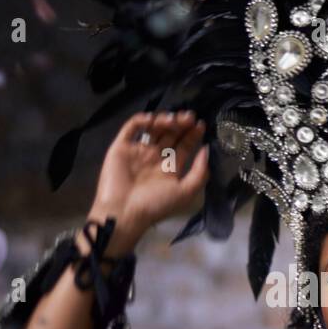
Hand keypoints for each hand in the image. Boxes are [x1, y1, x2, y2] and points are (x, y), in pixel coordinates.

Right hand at [89, 110, 209, 254]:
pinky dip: (142, 120)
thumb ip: (199, 172)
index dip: (192, 135)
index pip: (184, 146)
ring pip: (154, 128)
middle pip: (171, 135)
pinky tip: (153, 120)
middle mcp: (155, 158)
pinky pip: (132, 127)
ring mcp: (139, 151)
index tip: (200, 124)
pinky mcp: (122, 147)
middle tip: (189, 116)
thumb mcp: (185, 192)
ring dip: (164, 120)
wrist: (124, 212)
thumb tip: (206, 149)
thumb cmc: (156, 205)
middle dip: (181, 124)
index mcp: (170, 169)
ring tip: (173, 120)